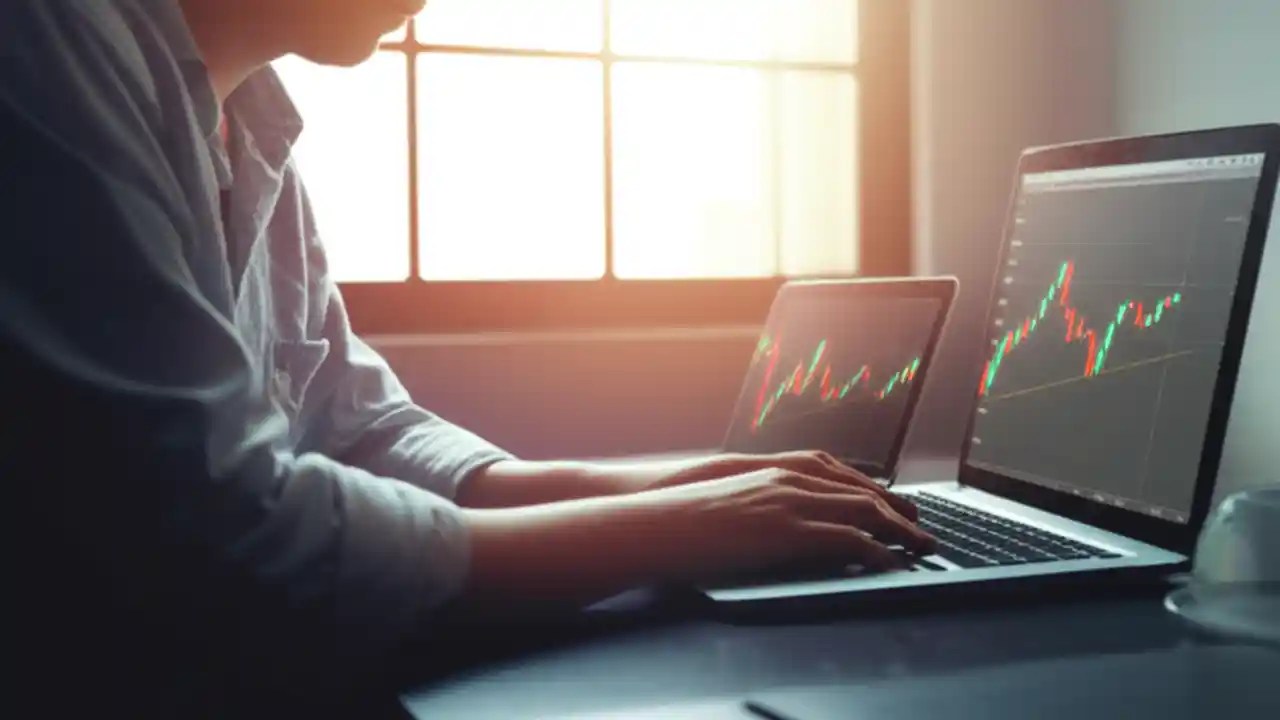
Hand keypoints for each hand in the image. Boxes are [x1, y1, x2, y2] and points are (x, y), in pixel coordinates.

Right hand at [460, 465, 936, 611]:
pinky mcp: (781, 530)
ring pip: (859, 508)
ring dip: (898, 527)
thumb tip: (762, 520)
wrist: (640, 514)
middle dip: (896, 506)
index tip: (891, 500)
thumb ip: (746, 501)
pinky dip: (875, 548)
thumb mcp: (715, 497)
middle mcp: (782, 477)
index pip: (833, 469)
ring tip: (922, 544)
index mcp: (766, 469)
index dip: (868, 485)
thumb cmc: (668, 511)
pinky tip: (891, 561)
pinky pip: (842, 537)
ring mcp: (783, 501)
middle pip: (856, 486)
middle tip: (922, 525)